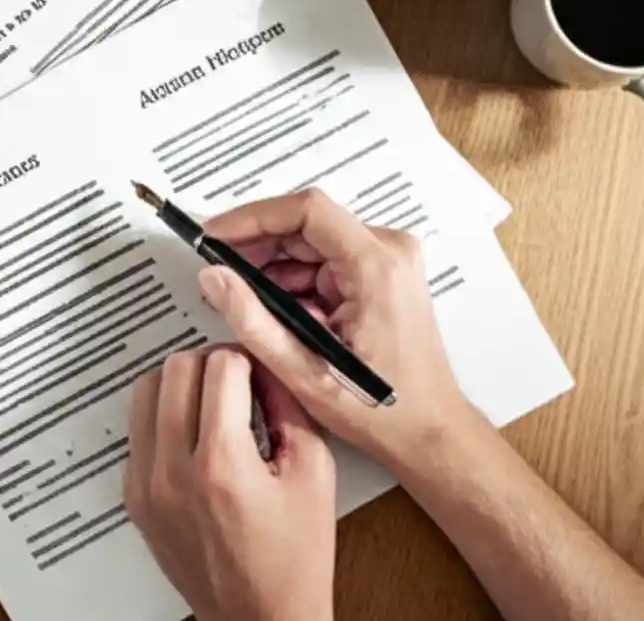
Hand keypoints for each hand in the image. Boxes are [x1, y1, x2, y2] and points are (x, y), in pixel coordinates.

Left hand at [124, 347, 335, 620]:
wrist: (258, 617)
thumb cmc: (294, 557)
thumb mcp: (316, 474)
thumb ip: (291, 408)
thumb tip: (268, 366)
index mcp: (222, 465)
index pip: (220, 367)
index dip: (247, 360)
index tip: (260, 373)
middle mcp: (172, 472)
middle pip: (175, 369)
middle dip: (211, 364)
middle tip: (236, 384)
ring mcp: (145, 485)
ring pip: (144, 391)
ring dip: (180, 386)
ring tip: (213, 407)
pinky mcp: (132, 497)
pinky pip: (137, 430)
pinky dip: (163, 420)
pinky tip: (195, 438)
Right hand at [197, 189, 483, 470]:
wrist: (429, 431)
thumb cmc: (381, 410)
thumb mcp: (303, 371)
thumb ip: (252, 321)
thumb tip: (214, 278)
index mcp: (376, 267)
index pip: (306, 210)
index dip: (252, 217)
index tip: (215, 235)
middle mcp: (389, 252)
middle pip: (306, 224)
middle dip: (256, 245)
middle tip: (217, 271)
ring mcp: (388, 261)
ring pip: (312, 243)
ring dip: (273, 268)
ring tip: (245, 303)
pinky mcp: (382, 275)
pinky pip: (326, 261)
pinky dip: (295, 281)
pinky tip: (279, 314)